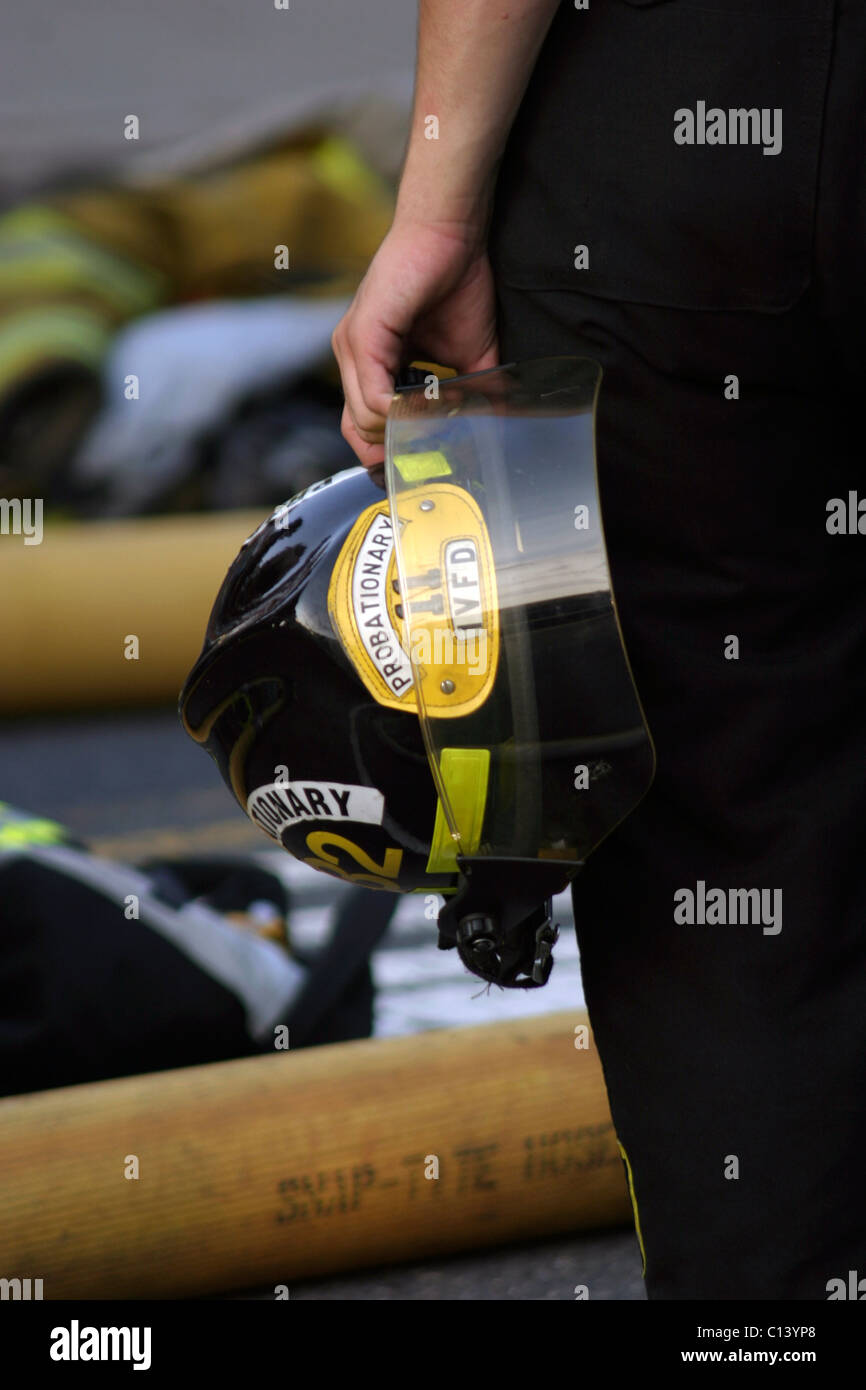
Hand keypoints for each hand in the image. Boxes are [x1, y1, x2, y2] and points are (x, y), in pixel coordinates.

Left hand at [331, 217, 498, 467]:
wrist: (450, 233)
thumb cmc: (456, 282)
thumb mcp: (468, 356)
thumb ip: (469, 395)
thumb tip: (488, 431)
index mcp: (370, 364)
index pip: (362, 427)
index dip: (390, 450)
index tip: (426, 456)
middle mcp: (352, 357)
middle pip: (359, 433)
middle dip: (401, 446)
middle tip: (439, 442)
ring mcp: (351, 347)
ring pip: (366, 422)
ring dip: (411, 426)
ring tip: (447, 411)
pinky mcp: (361, 337)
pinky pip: (374, 398)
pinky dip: (405, 410)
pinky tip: (435, 400)